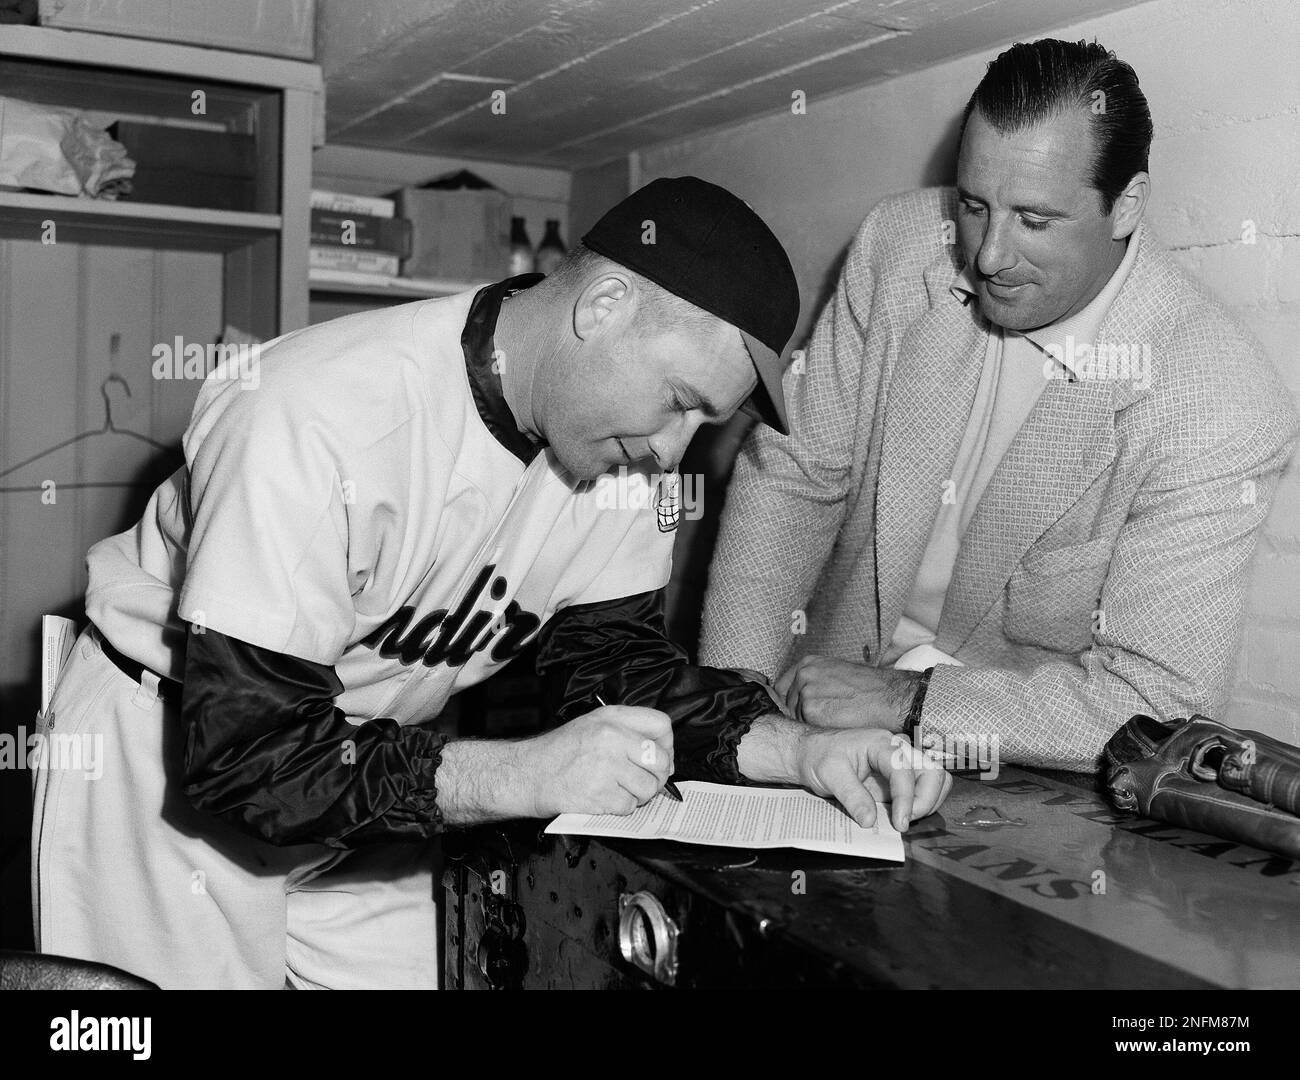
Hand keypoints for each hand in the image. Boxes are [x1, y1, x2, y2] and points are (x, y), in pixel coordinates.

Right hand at [520, 705, 673, 817]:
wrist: (529, 774)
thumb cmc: (561, 752)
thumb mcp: (594, 724)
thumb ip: (628, 732)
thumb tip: (664, 758)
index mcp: (612, 718)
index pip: (661, 724)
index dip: (666, 744)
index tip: (658, 756)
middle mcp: (611, 738)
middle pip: (660, 761)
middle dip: (656, 777)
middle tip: (642, 780)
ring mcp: (606, 767)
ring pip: (648, 788)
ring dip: (638, 795)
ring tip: (618, 789)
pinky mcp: (600, 794)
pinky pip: (629, 806)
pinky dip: (620, 807)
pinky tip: (605, 798)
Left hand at [774, 654, 917, 730]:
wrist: (889, 698)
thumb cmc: (870, 688)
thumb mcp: (837, 672)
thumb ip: (816, 681)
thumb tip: (801, 696)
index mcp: (808, 664)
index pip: (782, 689)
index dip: (790, 703)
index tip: (798, 712)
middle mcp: (803, 675)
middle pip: (787, 705)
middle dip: (799, 716)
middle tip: (819, 723)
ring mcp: (805, 693)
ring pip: (795, 718)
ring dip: (807, 726)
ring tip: (828, 727)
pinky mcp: (811, 712)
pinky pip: (804, 728)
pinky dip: (814, 733)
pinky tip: (829, 732)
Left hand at [793, 727, 951, 830]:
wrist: (810, 754)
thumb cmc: (819, 756)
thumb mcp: (829, 774)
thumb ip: (852, 796)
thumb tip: (870, 822)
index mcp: (881, 744)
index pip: (905, 770)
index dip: (906, 798)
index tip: (899, 823)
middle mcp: (897, 752)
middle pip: (933, 772)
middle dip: (927, 800)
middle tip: (904, 822)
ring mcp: (900, 767)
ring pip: (934, 781)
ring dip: (927, 804)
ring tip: (903, 821)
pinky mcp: (897, 782)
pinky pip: (921, 792)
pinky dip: (919, 807)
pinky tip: (900, 818)